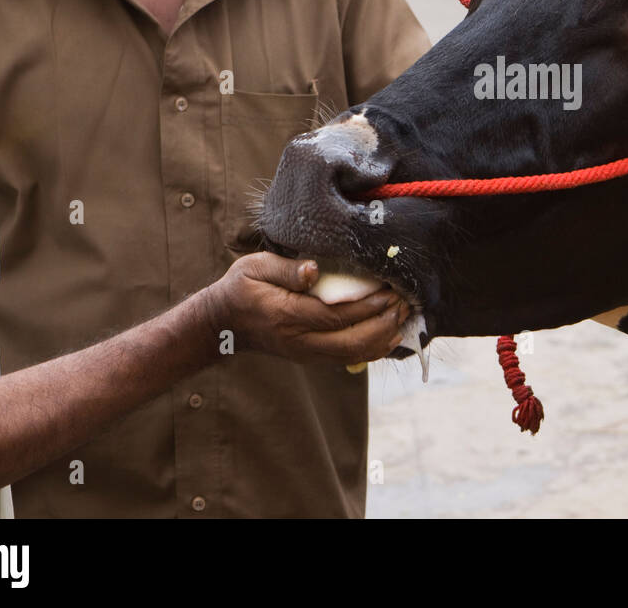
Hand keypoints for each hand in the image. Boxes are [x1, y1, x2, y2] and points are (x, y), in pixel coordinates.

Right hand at [202, 253, 408, 363]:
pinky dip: (373, 348)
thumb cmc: (240, 288)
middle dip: (383, 323)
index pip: (334, 315)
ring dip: (383, 338)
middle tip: (405, 302)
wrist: (223, 323)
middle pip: (350, 341)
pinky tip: (390, 334)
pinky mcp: (311, 356)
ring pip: (352, 354)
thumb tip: (314, 270)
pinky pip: (348, 358)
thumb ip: (285, 269)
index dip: (367, 306)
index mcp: (285, 316)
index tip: (391, 291)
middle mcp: (298, 340)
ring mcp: (305, 353)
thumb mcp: (254, 268)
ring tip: (404, 316)